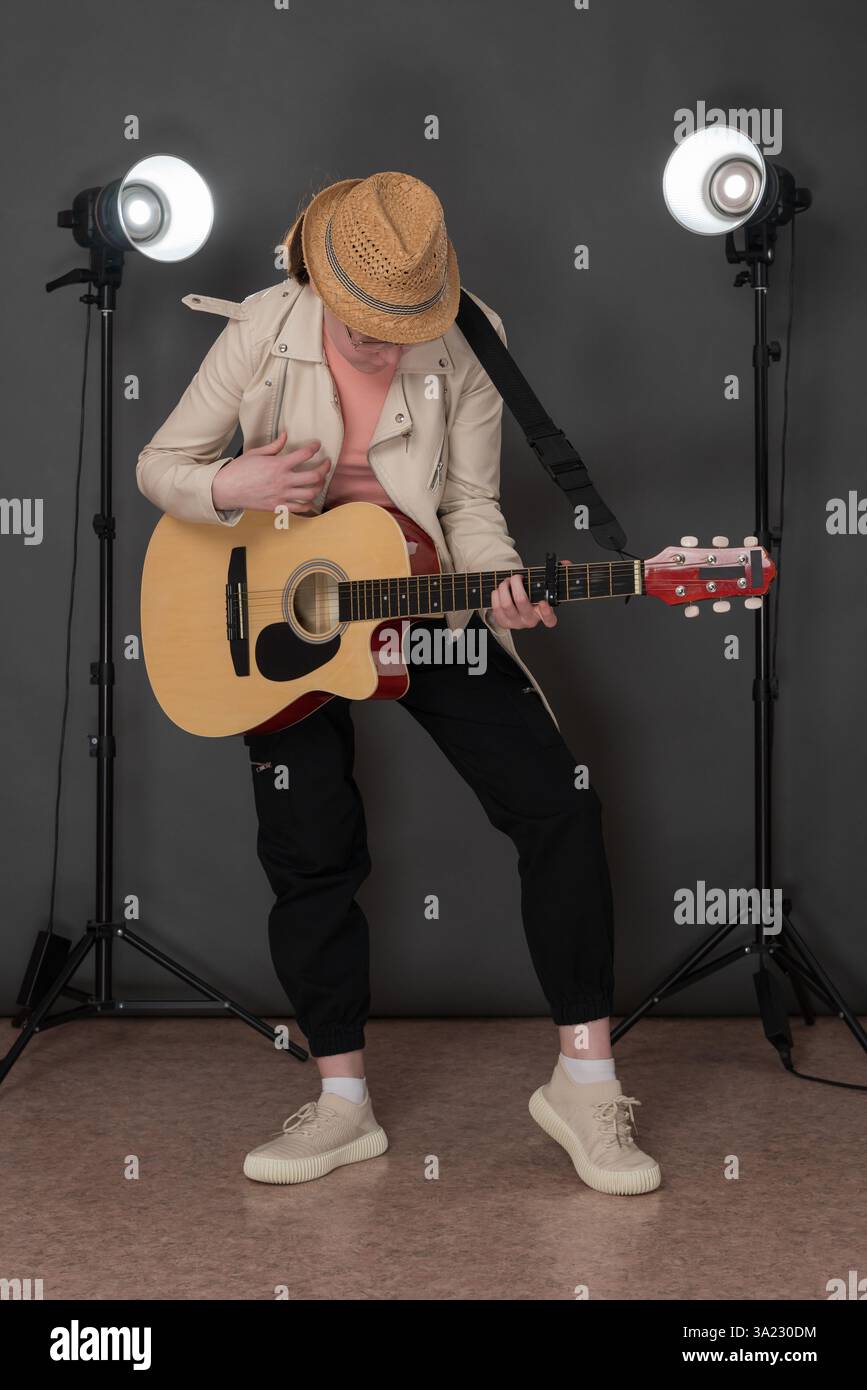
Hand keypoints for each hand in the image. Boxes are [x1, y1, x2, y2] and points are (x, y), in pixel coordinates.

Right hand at [211, 432, 330, 512]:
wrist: (226, 489)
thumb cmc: (239, 470)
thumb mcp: (256, 453)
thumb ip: (274, 446)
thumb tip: (285, 435)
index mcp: (278, 465)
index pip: (304, 454)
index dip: (314, 447)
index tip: (317, 445)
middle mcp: (283, 480)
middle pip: (314, 476)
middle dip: (324, 468)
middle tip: (326, 463)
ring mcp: (282, 495)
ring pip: (311, 493)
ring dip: (319, 486)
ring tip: (320, 481)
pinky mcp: (278, 506)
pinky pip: (300, 508)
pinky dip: (309, 504)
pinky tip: (310, 499)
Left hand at [490, 573, 557, 629]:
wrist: (516, 609)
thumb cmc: (531, 596)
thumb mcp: (543, 587)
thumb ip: (555, 575)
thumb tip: (567, 564)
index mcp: (543, 614)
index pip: (549, 619)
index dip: (547, 612)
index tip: (543, 602)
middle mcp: (530, 621)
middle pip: (522, 601)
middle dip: (516, 584)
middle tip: (516, 577)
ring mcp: (516, 623)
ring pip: (506, 604)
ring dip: (504, 588)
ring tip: (506, 582)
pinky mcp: (503, 622)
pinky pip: (496, 607)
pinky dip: (496, 595)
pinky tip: (500, 591)